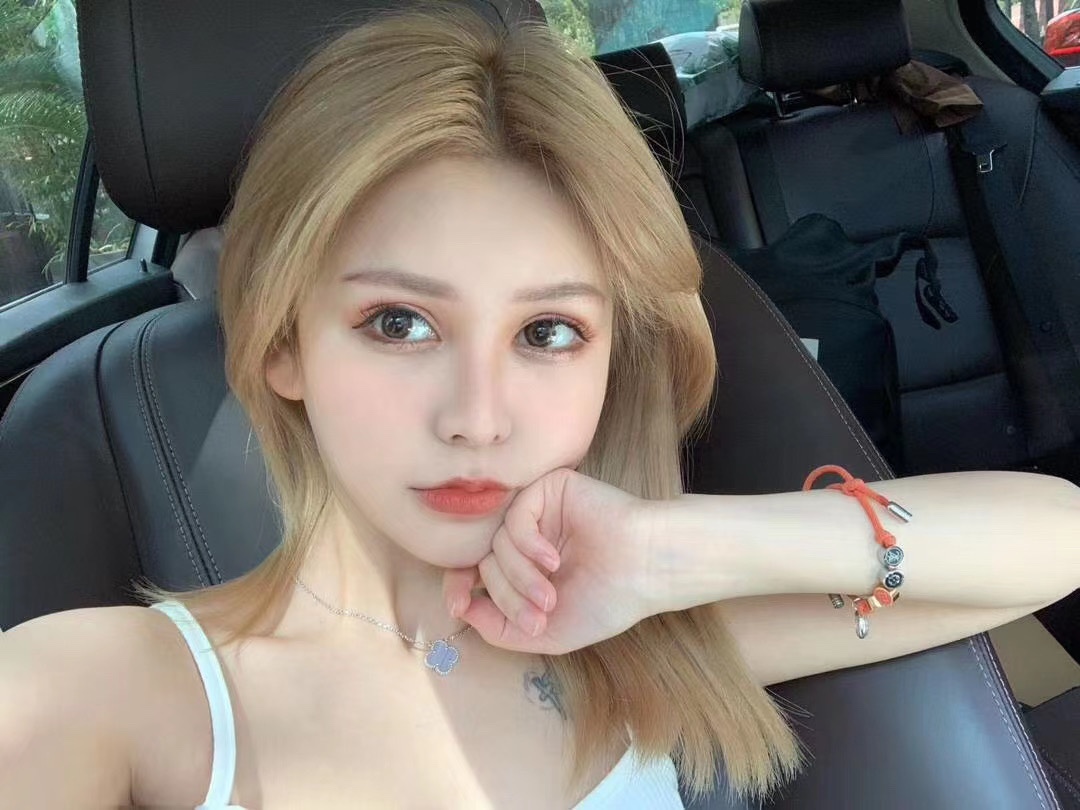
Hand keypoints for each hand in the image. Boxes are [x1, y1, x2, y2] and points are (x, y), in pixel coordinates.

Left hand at [442, 468, 657, 654]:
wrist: (647, 570)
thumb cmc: (606, 602)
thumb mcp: (546, 633)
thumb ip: (499, 628)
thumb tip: (460, 608)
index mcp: (524, 567)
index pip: (475, 571)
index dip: (458, 586)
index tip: (457, 605)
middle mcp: (526, 538)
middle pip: (485, 564)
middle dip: (507, 595)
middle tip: (541, 612)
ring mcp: (536, 514)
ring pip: (497, 545)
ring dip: (521, 577)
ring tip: (551, 593)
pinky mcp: (548, 491)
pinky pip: (515, 519)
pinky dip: (528, 546)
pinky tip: (554, 560)